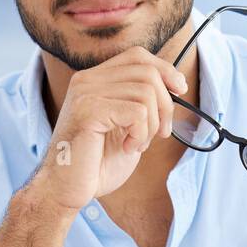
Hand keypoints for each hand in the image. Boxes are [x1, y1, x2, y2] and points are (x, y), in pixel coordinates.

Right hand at [29, 45, 187, 211]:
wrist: (66, 190)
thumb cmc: (96, 163)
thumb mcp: (125, 126)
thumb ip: (141, 103)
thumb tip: (176, 86)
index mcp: (94, 80)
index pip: (137, 56)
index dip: (165, 70)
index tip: (180, 91)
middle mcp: (86, 80)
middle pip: (147, 72)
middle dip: (165, 106)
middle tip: (159, 133)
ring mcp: (85, 94)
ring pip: (146, 92)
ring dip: (151, 125)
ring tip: (137, 144)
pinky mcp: (88, 112)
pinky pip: (136, 112)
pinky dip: (140, 134)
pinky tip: (127, 148)